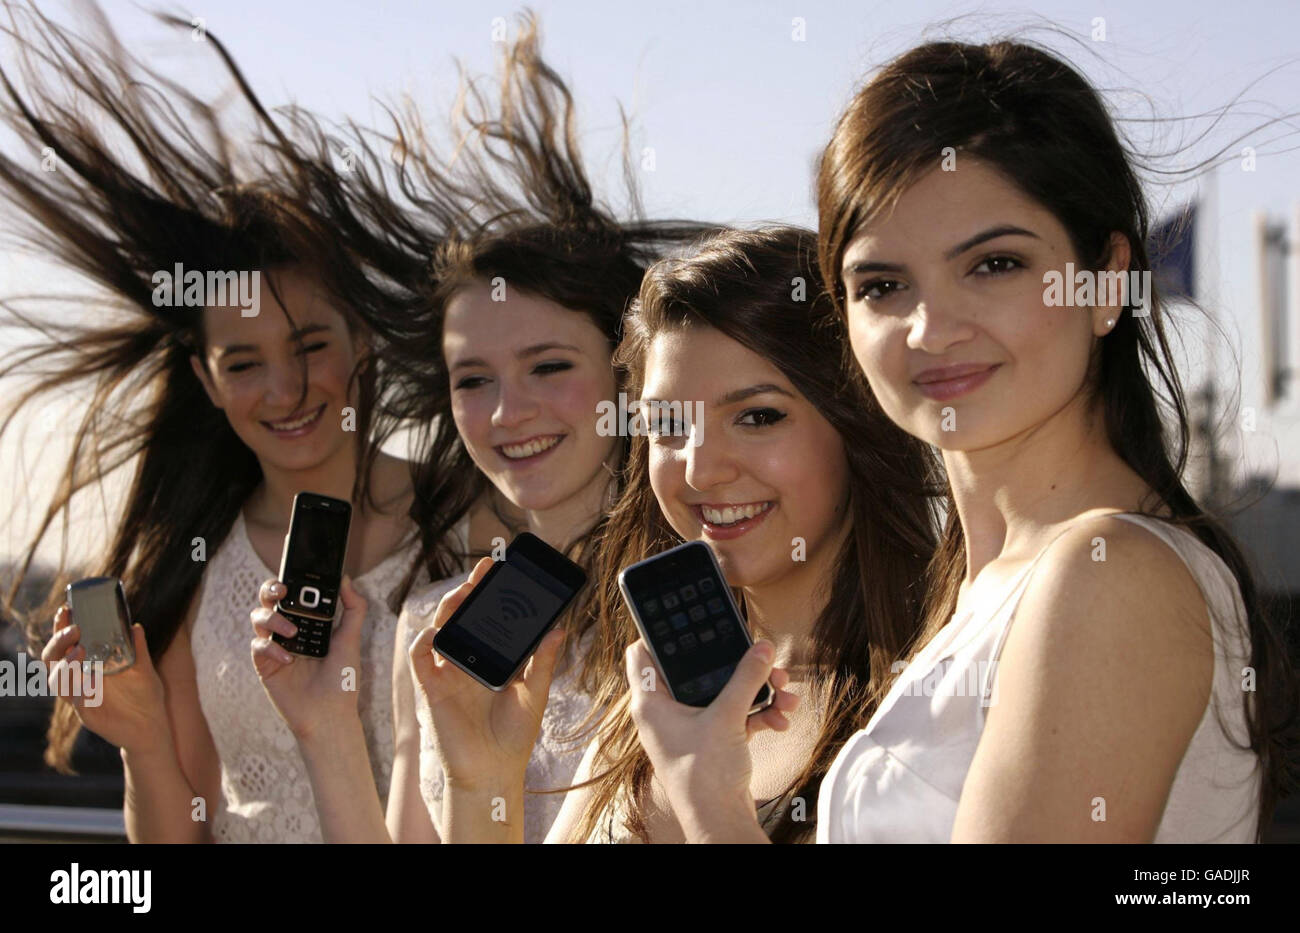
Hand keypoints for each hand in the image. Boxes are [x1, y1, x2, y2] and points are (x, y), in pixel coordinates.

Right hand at [41, 606, 168, 753]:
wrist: (152, 728)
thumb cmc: (146, 697)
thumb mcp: (144, 669)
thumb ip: (138, 648)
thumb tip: (135, 625)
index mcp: (89, 665)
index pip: (66, 644)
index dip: (61, 627)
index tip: (66, 609)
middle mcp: (79, 680)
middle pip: (53, 659)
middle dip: (58, 642)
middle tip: (74, 629)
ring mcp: (80, 698)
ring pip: (58, 681)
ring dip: (65, 664)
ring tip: (80, 651)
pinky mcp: (86, 714)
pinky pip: (75, 701)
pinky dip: (78, 689)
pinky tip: (88, 680)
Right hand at [250, 576, 364, 741]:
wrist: (330, 715)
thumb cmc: (342, 680)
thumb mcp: (351, 640)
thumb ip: (353, 609)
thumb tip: (345, 579)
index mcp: (309, 622)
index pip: (294, 593)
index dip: (290, 579)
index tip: (295, 571)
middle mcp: (288, 630)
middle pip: (269, 599)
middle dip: (270, 588)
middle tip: (283, 590)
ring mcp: (275, 646)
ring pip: (259, 617)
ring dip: (273, 619)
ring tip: (293, 632)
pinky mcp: (264, 665)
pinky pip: (258, 646)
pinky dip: (271, 648)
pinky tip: (288, 659)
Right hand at [407, 556, 565, 790]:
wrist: (492, 771)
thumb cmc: (514, 735)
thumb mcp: (534, 694)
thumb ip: (543, 662)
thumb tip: (558, 628)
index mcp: (494, 658)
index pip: (491, 618)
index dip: (494, 594)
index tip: (505, 571)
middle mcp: (469, 660)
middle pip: (464, 616)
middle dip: (471, 590)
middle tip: (484, 570)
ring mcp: (449, 672)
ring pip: (442, 629)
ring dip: (450, 607)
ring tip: (464, 591)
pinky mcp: (432, 688)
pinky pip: (419, 660)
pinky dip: (423, 643)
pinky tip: (437, 633)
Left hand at [624, 638, 798, 841]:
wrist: (721, 823)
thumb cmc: (704, 776)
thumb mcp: (726, 717)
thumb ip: (745, 678)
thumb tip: (762, 647)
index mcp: (652, 703)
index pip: (642, 653)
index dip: (660, 634)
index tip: (688, 622)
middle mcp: (667, 713)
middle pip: (697, 671)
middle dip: (736, 666)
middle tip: (762, 659)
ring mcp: (690, 728)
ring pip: (723, 693)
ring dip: (756, 691)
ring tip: (783, 691)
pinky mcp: (711, 741)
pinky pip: (735, 715)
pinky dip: (757, 713)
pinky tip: (780, 717)